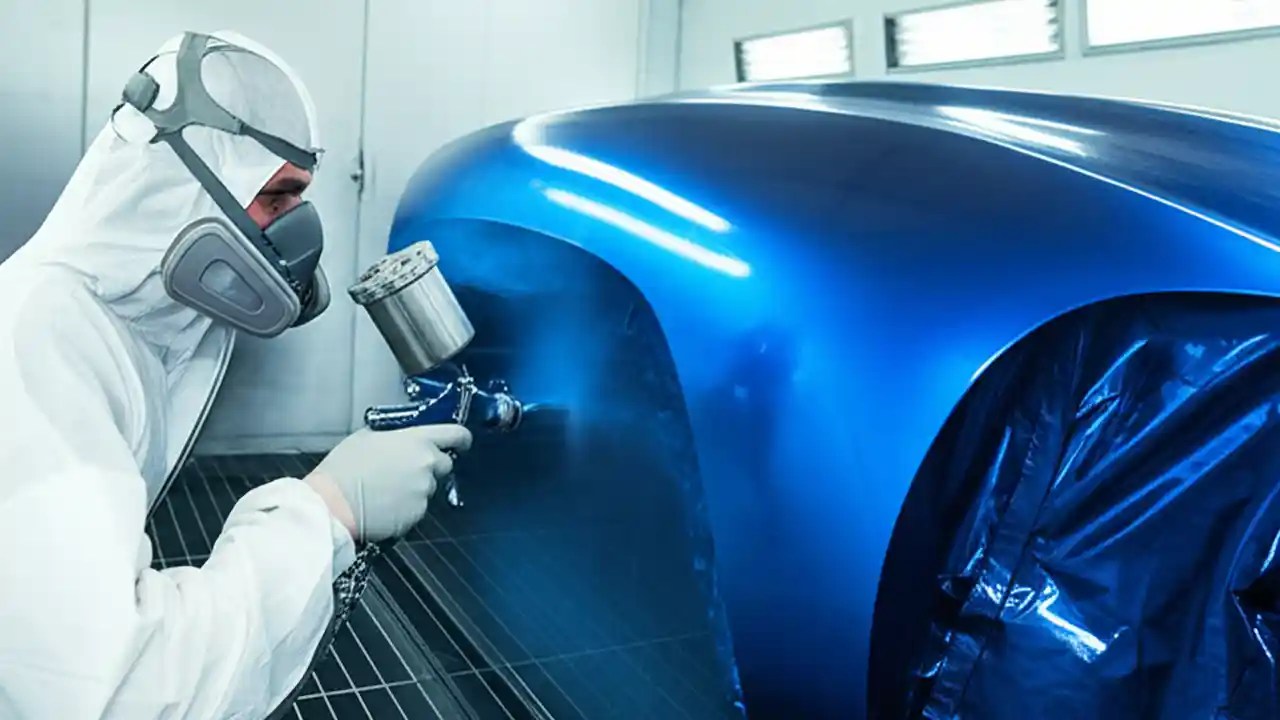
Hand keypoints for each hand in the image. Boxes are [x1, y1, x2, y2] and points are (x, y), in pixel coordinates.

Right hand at [304, 424, 471, 542]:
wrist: (333, 504)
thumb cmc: (345, 466)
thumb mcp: (367, 436)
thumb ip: (395, 435)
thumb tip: (402, 437)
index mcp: (418, 440)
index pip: (456, 434)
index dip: (462, 438)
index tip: (462, 442)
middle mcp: (427, 465)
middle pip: (444, 464)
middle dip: (432, 466)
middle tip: (406, 469)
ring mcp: (424, 491)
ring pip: (428, 487)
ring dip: (416, 487)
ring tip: (388, 490)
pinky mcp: (417, 515)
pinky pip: (418, 507)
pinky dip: (407, 506)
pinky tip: (385, 504)